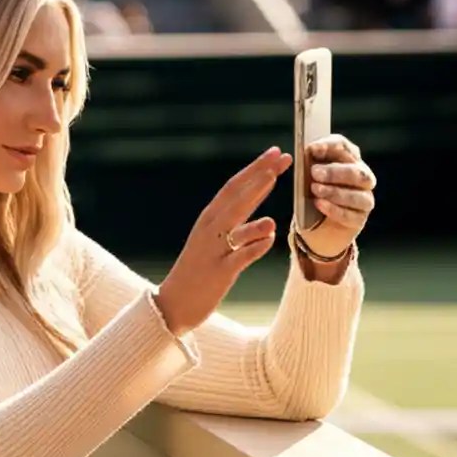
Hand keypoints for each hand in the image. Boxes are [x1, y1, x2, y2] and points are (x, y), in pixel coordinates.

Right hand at [154, 146, 291, 335]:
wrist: (173, 304)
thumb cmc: (199, 270)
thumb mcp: (215, 239)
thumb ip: (237, 220)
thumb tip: (262, 202)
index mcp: (210, 218)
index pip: (235, 187)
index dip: (256, 168)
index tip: (277, 153)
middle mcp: (210, 229)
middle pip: (238, 197)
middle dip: (261, 175)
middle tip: (283, 157)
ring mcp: (215, 251)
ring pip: (238, 227)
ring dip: (258, 212)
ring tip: (275, 201)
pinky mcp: (220, 273)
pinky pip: (240, 257)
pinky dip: (255, 246)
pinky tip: (269, 236)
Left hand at [298, 134, 375, 257]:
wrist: (316, 226)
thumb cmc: (314, 194)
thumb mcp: (308, 177)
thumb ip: (309, 165)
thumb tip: (306, 154)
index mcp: (348, 159)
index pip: (343, 146)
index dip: (328, 146)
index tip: (312, 149)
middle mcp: (362, 176)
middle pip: (356, 171)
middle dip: (334, 171)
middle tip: (314, 172)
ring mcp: (364, 198)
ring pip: (358, 194)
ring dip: (335, 191)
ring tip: (315, 190)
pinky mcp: (359, 219)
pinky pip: (351, 215)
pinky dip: (334, 209)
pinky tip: (320, 204)